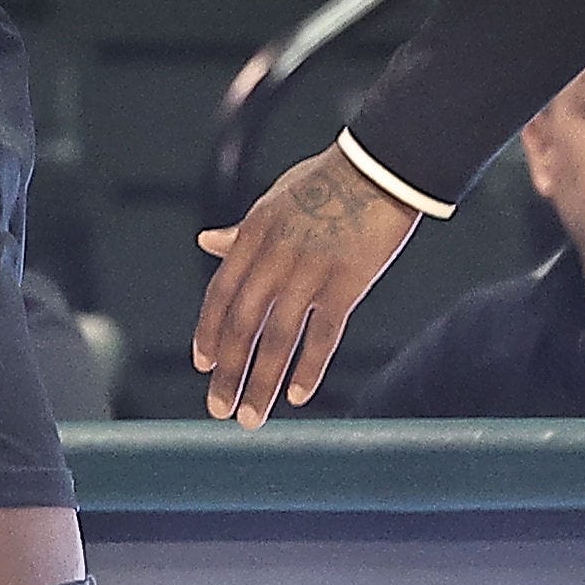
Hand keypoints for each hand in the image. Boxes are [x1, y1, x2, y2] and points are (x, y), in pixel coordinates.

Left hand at [194, 144, 417, 424]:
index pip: (221, 292)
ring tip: (250, 418)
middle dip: (229, 371)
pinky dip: (308, 368)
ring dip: (262, 382)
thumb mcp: (275, 199)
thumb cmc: (327, 180)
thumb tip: (206, 242)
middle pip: (243, 323)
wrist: (381, 166)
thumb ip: (242, 230)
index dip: (209, 332)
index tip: (203, 367)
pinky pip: (323, 334)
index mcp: (255, 231)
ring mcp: (310, 268)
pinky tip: (297, 396)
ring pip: (278, 337)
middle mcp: (276, 253)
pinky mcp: (347, 281)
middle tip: (219, 411)